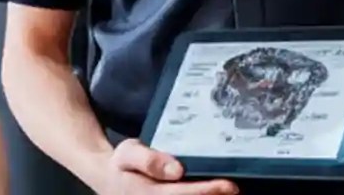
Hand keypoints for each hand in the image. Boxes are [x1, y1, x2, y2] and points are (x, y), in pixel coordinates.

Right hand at [93, 139, 238, 194]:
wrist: (106, 179)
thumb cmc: (120, 164)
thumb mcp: (128, 153)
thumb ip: (149, 160)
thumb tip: (178, 170)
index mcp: (149, 194)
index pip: (183, 194)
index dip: (208, 191)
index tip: (229, 186)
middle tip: (237, 189)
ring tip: (230, 192)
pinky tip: (216, 192)